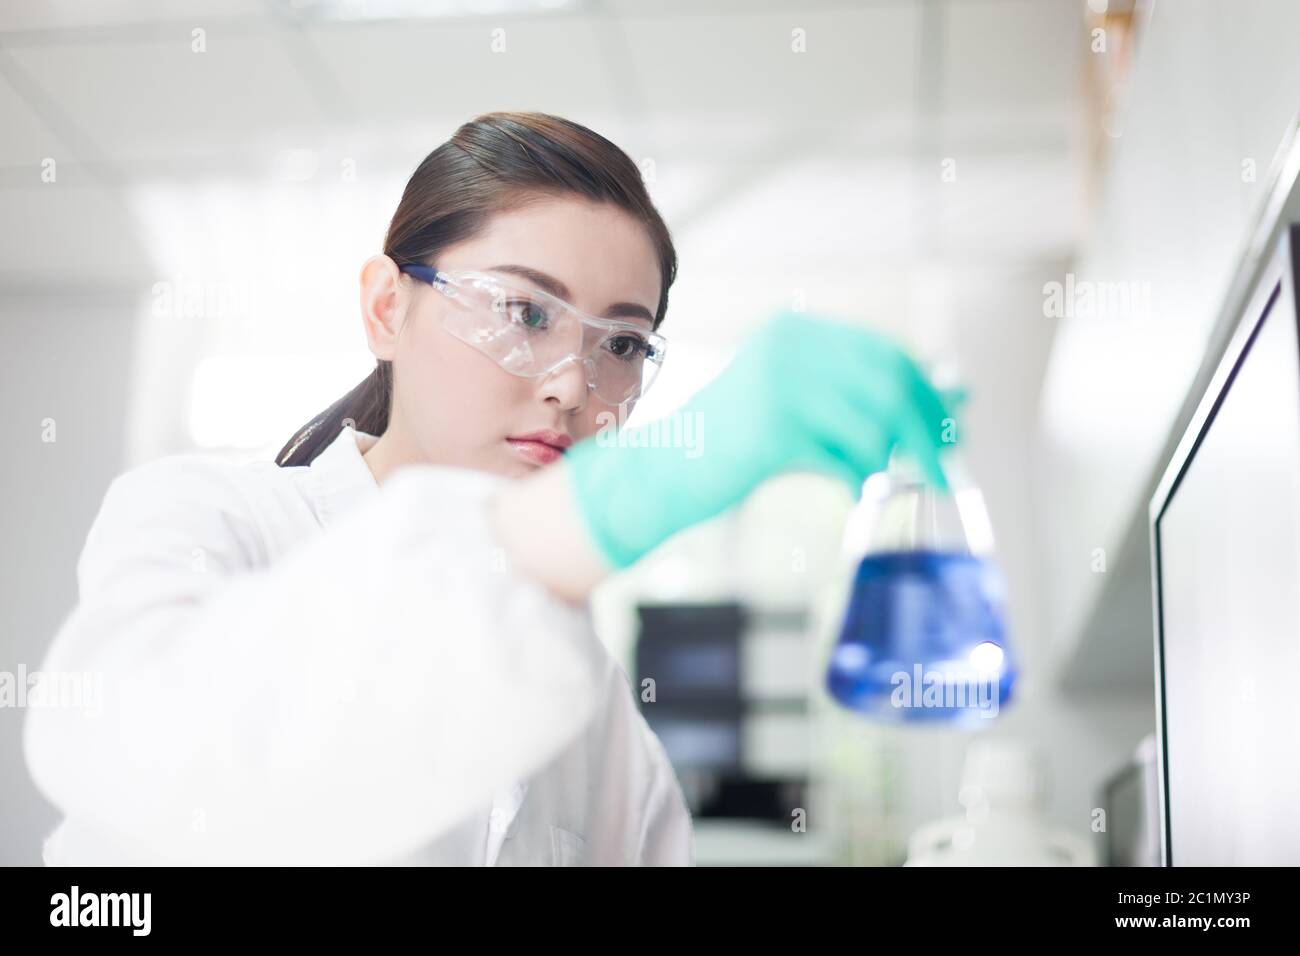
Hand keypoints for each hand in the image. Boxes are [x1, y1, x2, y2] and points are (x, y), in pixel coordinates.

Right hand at [564, 309, 956, 569]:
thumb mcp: (804, 407)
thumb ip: (867, 397)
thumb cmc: (738, 443)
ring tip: (875, 481)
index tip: (953, 429)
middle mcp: (789, 346)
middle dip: (926, 431)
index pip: (886, 353)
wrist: (666, 470)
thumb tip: (958, 394)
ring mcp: (779, 384)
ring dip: (886, 462)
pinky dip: (858, 480)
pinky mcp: (772, 429)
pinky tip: (852, 493)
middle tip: (945, 471)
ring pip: (872, 424)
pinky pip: (843, 457)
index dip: (929, 392)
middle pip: (889, 383)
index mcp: (797, 331)